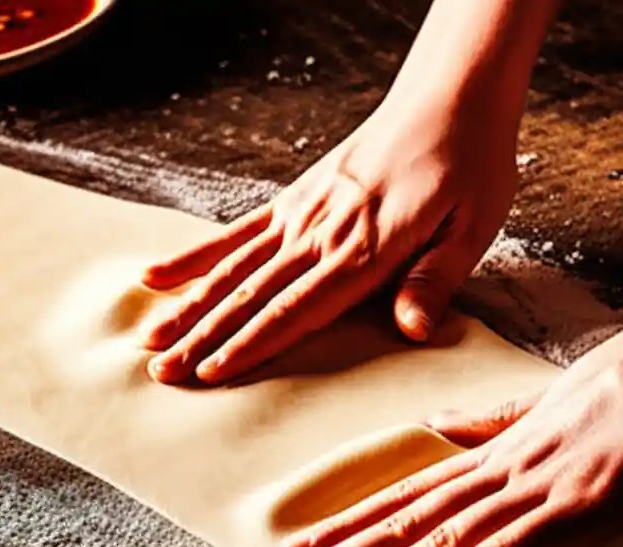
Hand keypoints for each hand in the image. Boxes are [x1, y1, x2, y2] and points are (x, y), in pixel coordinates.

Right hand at [139, 91, 521, 384]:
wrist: (448, 97)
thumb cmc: (467, 164)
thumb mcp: (472, 225)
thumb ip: (433, 279)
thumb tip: (411, 330)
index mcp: (366, 249)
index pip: (296, 309)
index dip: (251, 344)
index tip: (211, 373)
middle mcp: (323, 233)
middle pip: (252, 295)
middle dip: (203, 337)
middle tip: (161, 372)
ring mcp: (302, 213)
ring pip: (234, 269)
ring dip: (190, 306)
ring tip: (150, 338)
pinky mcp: (295, 198)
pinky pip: (237, 232)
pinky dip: (195, 256)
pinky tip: (158, 276)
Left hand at [261, 310, 622, 546]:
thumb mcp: (559, 400)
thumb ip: (497, 422)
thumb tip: (439, 429)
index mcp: (501, 447)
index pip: (408, 495)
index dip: (349, 526)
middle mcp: (507, 469)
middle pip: (404, 522)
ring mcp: (542, 487)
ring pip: (438, 539)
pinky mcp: (581, 503)